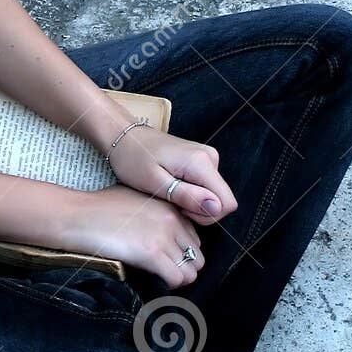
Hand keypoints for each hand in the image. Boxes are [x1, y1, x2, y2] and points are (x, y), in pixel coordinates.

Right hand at [69, 184, 208, 288]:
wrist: (79, 215)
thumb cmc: (98, 208)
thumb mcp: (135, 199)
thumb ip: (154, 213)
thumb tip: (160, 233)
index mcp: (169, 206)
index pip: (194, 238)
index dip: (182, 252)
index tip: (168, 259)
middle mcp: (172, 219)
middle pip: (197, 255)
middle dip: (183, 267)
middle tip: (164, 272)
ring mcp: (163, 236)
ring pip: (191, 270)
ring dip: (178, 278)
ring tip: (160, 279)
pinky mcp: (151, 254)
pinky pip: (176, 278)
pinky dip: (169, 285)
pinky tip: (156, 282)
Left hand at [106, 123, 236, 227]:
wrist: (124, 136)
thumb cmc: (133, 159)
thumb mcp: (155, 183)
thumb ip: (187, 196)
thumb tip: (216, 208)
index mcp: (201, 162)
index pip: (226, 203)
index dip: (206, 215)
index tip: (180, 208)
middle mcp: (210, 157)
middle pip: (222, 200)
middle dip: (198, 209)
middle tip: (169, 200)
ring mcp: (207, 157)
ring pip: (214, 195)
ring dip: (193, 201)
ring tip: (167, 192)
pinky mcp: (201, 160)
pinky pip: (206, 187)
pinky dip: (191, 193)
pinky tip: (171, 187)